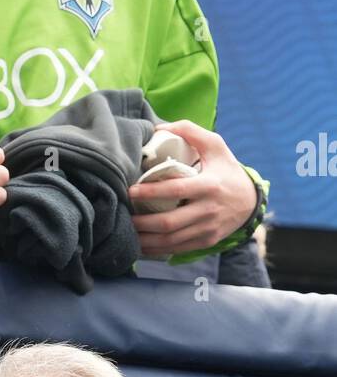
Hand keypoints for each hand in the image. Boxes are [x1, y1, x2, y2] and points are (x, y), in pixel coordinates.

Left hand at [128, 120, 257, 257]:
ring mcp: (207, 229)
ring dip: (146, 239)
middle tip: (125, 214)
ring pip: (170, 240)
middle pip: (169, 222)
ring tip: (128, 231)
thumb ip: (190, 131)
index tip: (130, 191)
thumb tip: (159, 128)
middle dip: (143, 222)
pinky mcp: (206, 242)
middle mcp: (208, 210)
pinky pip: (177, 249)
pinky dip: (157, 249)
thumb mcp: (215, 145)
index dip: (150, 192)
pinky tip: (141, 244)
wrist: (251, 201)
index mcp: (209, 185)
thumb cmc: (227, 170)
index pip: (176, 191)